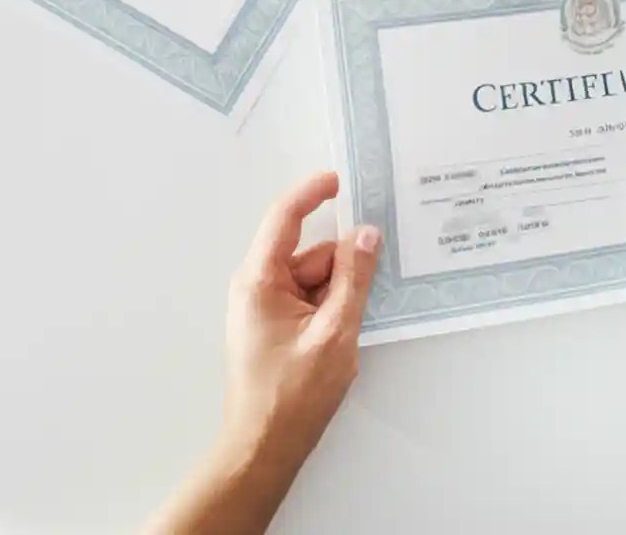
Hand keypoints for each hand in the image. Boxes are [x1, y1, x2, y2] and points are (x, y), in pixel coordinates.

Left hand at [146, 172, 380, 534]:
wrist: (264, 446)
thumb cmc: (292, 395)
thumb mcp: (335, 332)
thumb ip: (354, 279)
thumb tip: (367, 235)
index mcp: (259, 279)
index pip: (284, 217)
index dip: (313, 192)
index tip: (341, 179)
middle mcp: (256, 286)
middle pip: (310, 252)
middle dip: (343, 266)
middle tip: (369, 291)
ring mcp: (264, 307)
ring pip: (314, 278)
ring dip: (339, 292)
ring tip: (349, 330)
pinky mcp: (274, 325)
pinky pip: (310, 299)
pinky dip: (331, 307)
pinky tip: (344, 333)